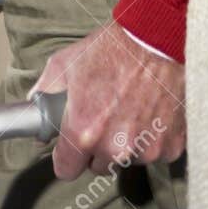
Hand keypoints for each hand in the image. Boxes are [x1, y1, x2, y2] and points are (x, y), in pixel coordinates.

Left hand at [34, 22, 185, 179]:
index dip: (67, 156)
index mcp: (83, 132)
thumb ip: (45, 93)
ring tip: (131, 106)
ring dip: (127, 142)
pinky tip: (151, 109)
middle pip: (99, 166)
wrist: (156, 38)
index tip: (71, 146)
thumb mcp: (65, 63)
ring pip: (128, 159)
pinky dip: (152, 137)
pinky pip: (155, 152)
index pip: (66, 170)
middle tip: (105, 115)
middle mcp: (115, 148)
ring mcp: (146, 150)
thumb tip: (36, 112)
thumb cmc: (111, 48)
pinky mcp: (171, 147)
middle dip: (98, 147)